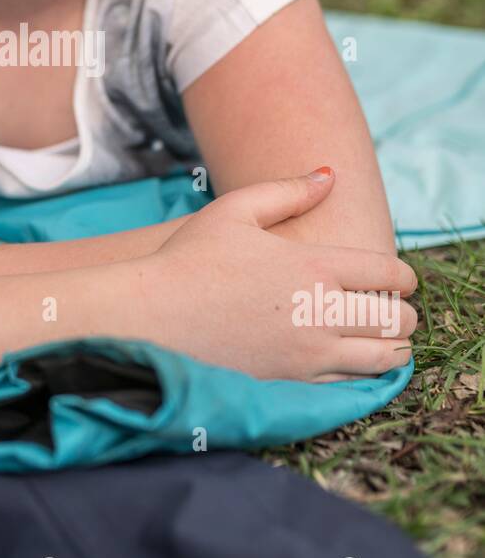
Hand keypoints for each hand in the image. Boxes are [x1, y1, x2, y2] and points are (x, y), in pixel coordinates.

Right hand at [134, 169, 417, 381]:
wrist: (151, 316)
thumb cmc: (190, 257)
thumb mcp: (237, 209)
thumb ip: (289, 191)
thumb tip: (330, 175)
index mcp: (314, 265)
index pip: (388, 273)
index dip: (406, 276)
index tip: (404, 278)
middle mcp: (320, 311)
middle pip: (395, 318)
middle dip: (407, 314)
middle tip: (398, 309)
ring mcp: (307, 351)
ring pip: (382, 357)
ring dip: (395, 346)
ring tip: (389, 339)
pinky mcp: (291, 379)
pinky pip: (350, 382)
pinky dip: (367, 373)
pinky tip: (359, 362)